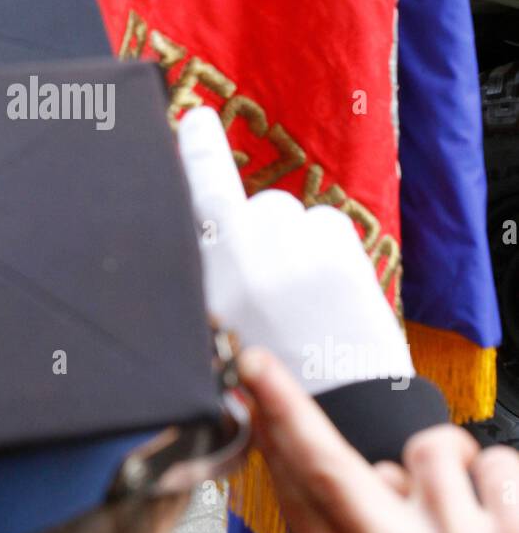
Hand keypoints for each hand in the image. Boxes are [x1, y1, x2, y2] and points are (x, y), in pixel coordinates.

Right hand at [176, 107, 412, 389]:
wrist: (337, 413)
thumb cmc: (269, 378)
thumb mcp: (213, 330)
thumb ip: (210, 275)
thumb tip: (212, 227)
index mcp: (207, 280)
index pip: (197, 197)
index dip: (195, 151)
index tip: (195, 119)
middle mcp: (245, 261)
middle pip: (250, 205)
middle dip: (260, 230)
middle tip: (272, 281)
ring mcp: (293, 255)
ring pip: (290, 213)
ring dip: (294, 239)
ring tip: (303, 292)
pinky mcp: (337, 257)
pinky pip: (327, 223)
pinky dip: (326, 246)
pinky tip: (327, 287)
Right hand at [238, 347, 518, 532]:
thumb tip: (300, 469)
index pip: (299, 501)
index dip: (267, 438)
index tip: (249, 391)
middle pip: (330, 467)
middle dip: (286, 406)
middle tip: (260, 367)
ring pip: (432, 448)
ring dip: (445, 464)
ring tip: (459, 510)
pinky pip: (495, 460)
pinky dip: (496, 480)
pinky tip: (497, 520)